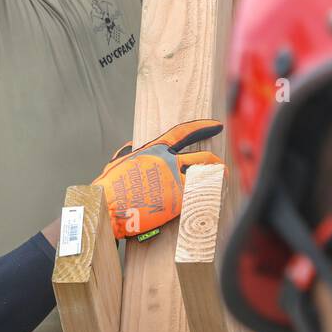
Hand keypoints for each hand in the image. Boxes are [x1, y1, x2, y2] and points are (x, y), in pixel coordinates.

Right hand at [92, 119, 224, 240]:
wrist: (109, 206)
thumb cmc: (109, 186)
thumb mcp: (117, 162)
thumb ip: (128, 152)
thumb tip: (130, 145)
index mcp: (155, 149)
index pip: (184, 133)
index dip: (202, 127)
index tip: (215, 125)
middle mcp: (169, 162)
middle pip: (201, 158)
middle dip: (214, 160)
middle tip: (221, 164)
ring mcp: (175, 181)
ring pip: (205, 177)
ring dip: (215, 179)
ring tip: (222, 182)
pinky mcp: (178, 201)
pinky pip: (200, 196)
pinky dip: (209, 196)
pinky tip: (215, 198)